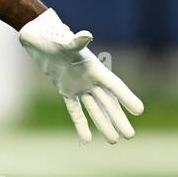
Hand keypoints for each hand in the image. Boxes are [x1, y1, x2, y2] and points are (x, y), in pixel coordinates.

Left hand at [18, 8, 143, 143]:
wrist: (38, 37)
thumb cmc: (52, 36)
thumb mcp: (63, 42)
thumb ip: (75, 42)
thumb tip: (86, 36)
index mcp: (94, 67)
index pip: (114, 85)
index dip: (126, 97)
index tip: (139, 111)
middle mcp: (90, 78)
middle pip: (108, 102)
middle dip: (118, 119)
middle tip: (130, 136)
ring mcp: (78, 85)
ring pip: (95, 109)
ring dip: (104, 124)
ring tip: (114, 141)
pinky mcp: (65, 90)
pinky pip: (75, 110)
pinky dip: (80, 123)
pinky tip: (87, 138)